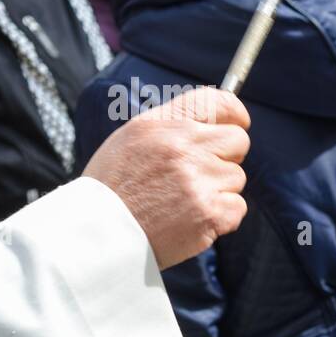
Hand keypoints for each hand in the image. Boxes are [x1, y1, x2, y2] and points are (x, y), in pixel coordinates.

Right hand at [81, 88, 250, 268]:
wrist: (97, 234)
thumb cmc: (113, 188)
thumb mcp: (132, 139)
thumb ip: (173, 126)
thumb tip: (213, 122)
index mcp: (162, 124)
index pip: (218, 102)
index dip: (234, 113)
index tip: (237, 122)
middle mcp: (183, 148)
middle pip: (238, 141)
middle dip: (227, 156)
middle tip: (201, 172)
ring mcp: (199, 181)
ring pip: (236, 177)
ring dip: (219, 189)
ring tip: (183, 200)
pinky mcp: (210, 212)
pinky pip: (237, 207)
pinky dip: (221, 216)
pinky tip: (191, 219)